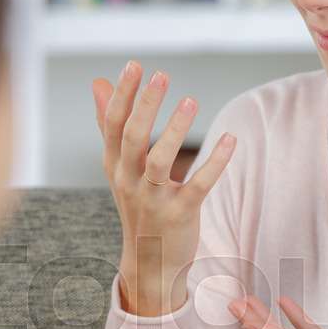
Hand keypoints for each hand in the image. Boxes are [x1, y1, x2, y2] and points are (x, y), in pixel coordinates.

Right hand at [91, 62, 235, 316]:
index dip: (122, 95)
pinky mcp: (180, 215)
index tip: (135, 65)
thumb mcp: (120, 167)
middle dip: (146, 105)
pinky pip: (198, 185)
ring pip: (160, 161)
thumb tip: (97, 83)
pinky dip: (215, 162)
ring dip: (175, 130)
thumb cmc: (139, 206)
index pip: (113, 125)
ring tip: (191, 100)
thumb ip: (110, 126)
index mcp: (114, 166)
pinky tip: (230, 140)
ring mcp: (153, 200)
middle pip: (132, 138)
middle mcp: (129, 182)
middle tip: (162, 75)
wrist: (151, 263)